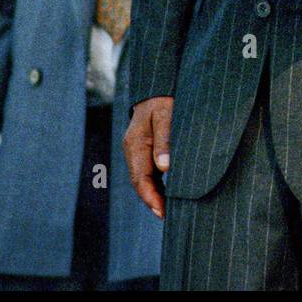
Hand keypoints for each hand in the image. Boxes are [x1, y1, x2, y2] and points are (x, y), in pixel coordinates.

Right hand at [123, 95, 172, 217]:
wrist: (158, 85)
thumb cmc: (164, 98)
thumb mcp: (166, 115)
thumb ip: (165, 139)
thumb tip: (164, 168)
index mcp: (135, 143)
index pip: (140, 178)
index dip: (150, 197)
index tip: (162, 211)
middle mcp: (133, 148)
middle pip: (139, 181)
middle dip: (152, 200)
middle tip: (166, 217)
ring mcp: (137, 148)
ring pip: (143, 177)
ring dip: (154, 193)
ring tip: (168, 210)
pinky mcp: (145, 147)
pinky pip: (148, 170)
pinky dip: (156, 183)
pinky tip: (167, 192)